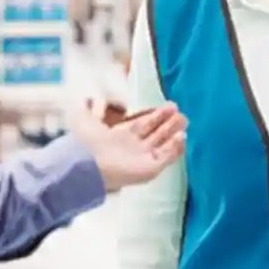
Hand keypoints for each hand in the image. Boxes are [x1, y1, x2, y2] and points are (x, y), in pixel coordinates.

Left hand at [69, 101, 186, 190]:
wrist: (87, 164)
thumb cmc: (85, 142)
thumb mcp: (83, 119)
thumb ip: (90, 108)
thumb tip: (89, 98)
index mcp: (120, 136)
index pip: (143, 123)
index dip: (155, 115)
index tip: (168, 106)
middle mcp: (132, 148)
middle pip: (155, 133)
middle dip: (168, 122)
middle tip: (180, 112)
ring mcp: (142, 159)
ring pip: (163, 144)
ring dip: (174, 133)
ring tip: (184, 120)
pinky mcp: (149, 169)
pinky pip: (166, 158)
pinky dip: (175, 148)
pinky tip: (182, 136)